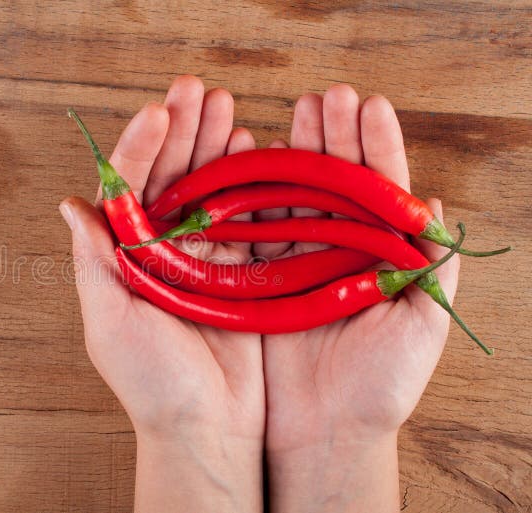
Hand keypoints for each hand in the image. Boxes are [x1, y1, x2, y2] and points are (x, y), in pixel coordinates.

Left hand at [61, 76, 263, 511]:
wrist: (206, 426)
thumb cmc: (150, 383)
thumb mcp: (109, 323)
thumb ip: (94, 262)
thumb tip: (70, 204)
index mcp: (124, 256)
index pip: (127, 187)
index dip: (140, 147)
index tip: (157, 113)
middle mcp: (161, 249)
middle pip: (169, 177)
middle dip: (181, 131)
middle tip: (196, 90)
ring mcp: (202, 256)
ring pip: (207, 188)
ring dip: (214, 146)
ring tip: (226, 108)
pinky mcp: (241, 269)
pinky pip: (244, 216)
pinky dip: (248, 183)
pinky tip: (252, 150)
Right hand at [260, 85, 459, 511]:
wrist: (326, 433)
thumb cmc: (381, 386)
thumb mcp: (424, 324)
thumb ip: (434, 266)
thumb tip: (430, 204)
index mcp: (378, 256)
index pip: (379, 189)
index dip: (375, 146)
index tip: (368, 106)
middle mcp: (336, 252)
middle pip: (333, 183)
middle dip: (332, 137)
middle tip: (326, 97)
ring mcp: (295, 265)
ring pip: (293, 197)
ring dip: (293, 155)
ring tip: (293, 115)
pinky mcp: (257, 282)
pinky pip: (254, 231)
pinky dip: (251, 196)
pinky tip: (252, 162)